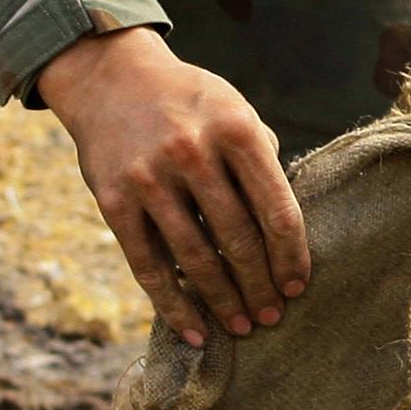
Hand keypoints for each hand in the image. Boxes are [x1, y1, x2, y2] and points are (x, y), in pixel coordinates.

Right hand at [40, 28, 312, 347]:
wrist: (111, 78)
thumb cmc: (190, 103)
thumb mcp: (235, 111)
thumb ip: (262, 162)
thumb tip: (287, 229)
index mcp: (236, 129)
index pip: (277, 209)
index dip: (292, 256)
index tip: (299, 286)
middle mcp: (193, 153)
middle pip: (238, 239)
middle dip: (260, 285)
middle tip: (274, 316)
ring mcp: (150, 178)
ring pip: (195, 259)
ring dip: (223, 302)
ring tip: (243, 327)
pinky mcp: (114, 201)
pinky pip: (149, 266)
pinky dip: (174, 306)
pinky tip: (195, 331)